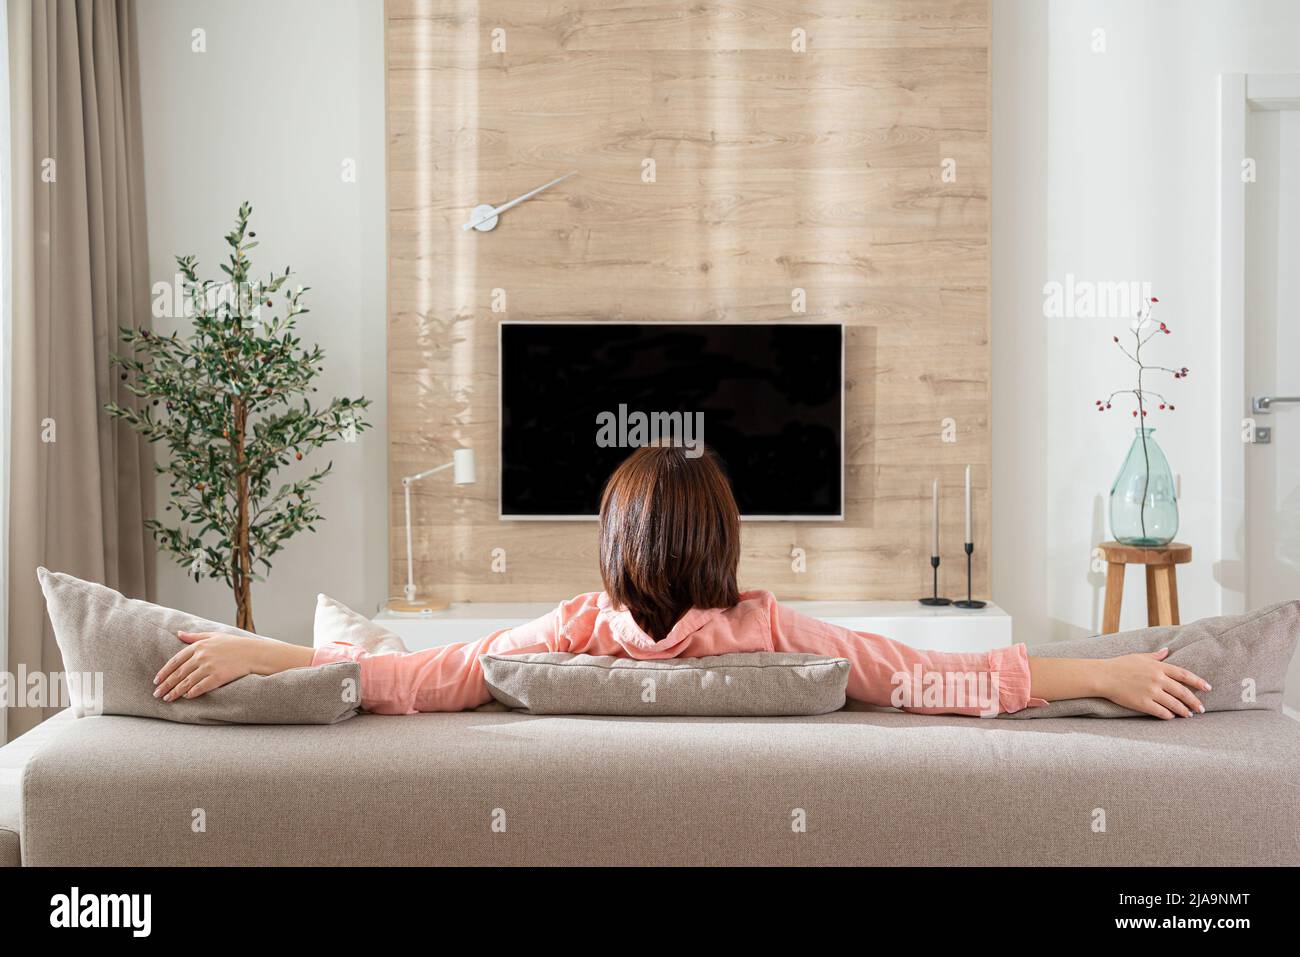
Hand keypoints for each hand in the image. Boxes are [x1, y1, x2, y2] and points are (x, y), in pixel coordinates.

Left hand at [153, 631, 312, 701]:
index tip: (156, 680)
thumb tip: (179, 633)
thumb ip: (194, 636)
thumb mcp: (214, 636)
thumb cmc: (235, 644)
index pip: (175, 661)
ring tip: (167, 699)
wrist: (254, 653)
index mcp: (199, 646)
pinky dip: (191, 693)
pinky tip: (185, 697)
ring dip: (175, 692)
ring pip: (187, 682)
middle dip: (166, 685)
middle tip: (156, 694)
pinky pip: (201, 687)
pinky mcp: (218, 677)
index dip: (164, 672)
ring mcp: (210, 667)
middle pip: (178, 673)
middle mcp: (202, 656)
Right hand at [1095, 648, 1210, 718]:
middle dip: (1194, 701)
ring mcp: (1151, 692)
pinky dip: (1169, 715)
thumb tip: (1167, 650)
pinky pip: (1161, 712)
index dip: (1198, 682)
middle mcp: (1157, 679)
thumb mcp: (1139, 656)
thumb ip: (1155, 656)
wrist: (1103, 676)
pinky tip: (1171, 716)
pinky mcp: (1143, 703)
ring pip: (1174, 704)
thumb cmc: (1119, 665)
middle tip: (1201, 709)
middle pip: (1183, 692)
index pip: (1184, 675)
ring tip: (1188, 715)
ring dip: (1183, 711)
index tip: (1208, 688)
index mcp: (1158, 667)